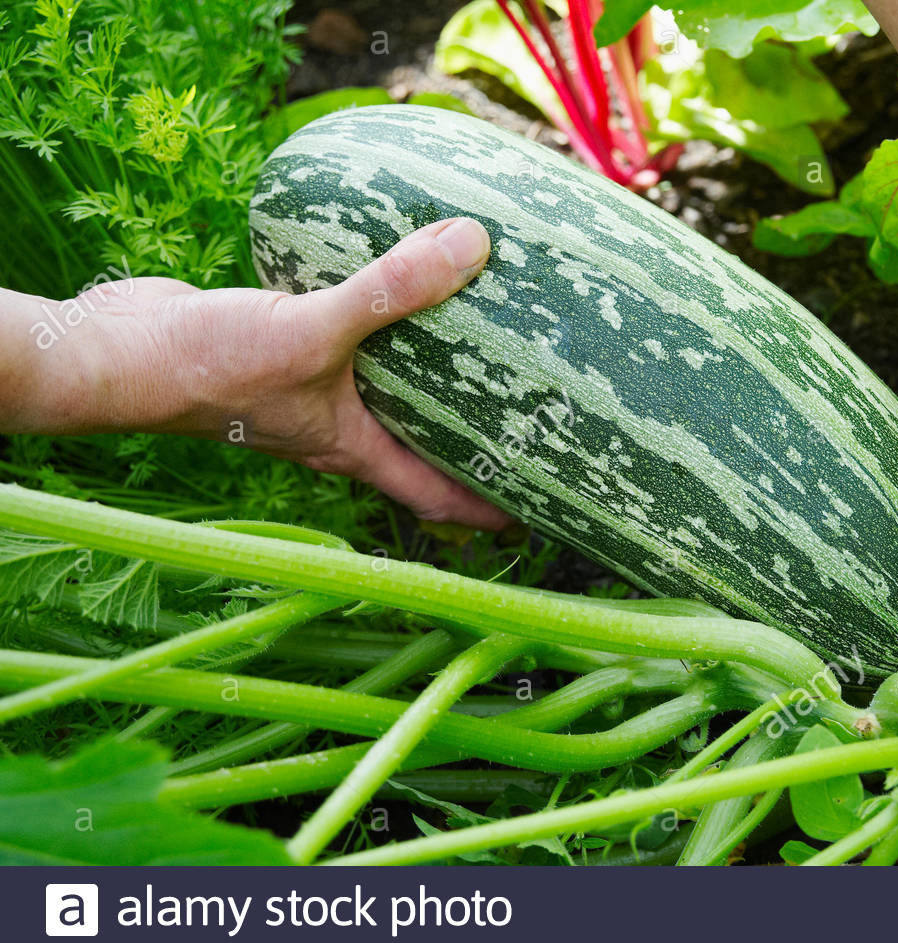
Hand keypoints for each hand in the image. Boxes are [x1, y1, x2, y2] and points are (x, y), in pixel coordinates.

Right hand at [25, 219, 510, 529]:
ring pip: (389, 392)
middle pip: (423, 446)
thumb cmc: (212, 368)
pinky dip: (382, 324)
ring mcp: (313, 391)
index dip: (492, 508)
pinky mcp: (288, 351)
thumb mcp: (315, 329)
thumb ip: (392, 289)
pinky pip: (351, 343)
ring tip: (485, 343)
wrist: (120, 353)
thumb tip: (473, 245)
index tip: (543, 505)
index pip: (440, 498)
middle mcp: (340, 430)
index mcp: (356, 451)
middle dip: (474, 437)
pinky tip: (402, 284)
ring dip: (430, 375)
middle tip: (530, 412)